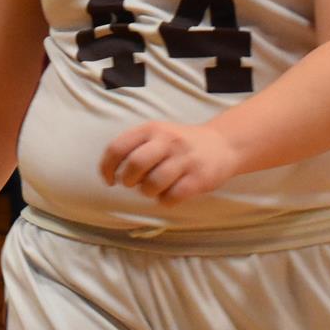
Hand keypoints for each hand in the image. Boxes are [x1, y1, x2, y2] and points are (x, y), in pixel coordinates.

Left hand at [100, 121, 237, 205]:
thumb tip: (111, 171)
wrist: (222, 145)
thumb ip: (135, 146)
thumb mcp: (157, 134)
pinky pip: (172, 197)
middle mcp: (168, 141)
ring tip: (153, 189)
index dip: (107, 167)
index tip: (109, 179)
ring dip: (147, 192)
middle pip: (135, 164)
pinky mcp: (199, 178)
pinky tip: (169, 194)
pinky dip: (165, 200)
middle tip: (133, 184)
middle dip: (128, 180)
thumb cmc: (180, 144)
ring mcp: (184, 159)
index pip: (118, 147)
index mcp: (152, 129)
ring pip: (153, 183)